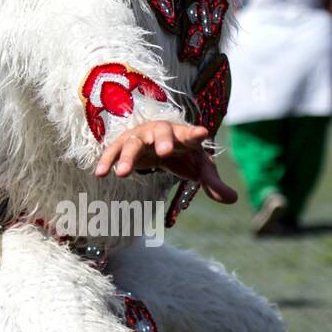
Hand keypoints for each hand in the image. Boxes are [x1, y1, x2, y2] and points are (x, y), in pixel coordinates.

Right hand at [95, 120, 237, 203]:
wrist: (159, 141)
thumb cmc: (183, 154)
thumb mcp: (199, 168)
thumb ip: (213, 182)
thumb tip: (233, 200)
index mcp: (183, 135)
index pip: (191, 134)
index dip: (196, 133)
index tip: (203, 133)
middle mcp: (160, 131)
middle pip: (161, 132)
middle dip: (162, 140)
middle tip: (164, 153)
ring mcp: (140, 136)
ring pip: (132, 143)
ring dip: (127, 158)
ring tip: (121, 175)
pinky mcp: (124, 143)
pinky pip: (113, 151)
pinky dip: (106, 161)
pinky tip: (99, 174)